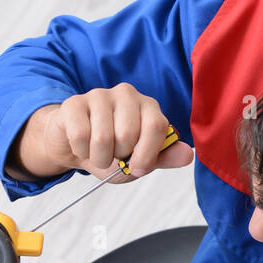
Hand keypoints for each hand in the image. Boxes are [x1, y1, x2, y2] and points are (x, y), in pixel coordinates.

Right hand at [9, 85, 193, 180]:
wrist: (79, 148)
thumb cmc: (114, 153)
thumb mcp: (142, 160)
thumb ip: (165, 157)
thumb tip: (187, 155)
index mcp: (149, 107)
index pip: (156, 127)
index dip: (146, 155)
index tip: (137, 168)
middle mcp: (127, 94)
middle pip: (128, 134)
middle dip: (119, 156)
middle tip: (115, 155)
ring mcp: (100, 95)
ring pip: (103, 138)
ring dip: (99, 157)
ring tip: (99, 153)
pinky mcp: (75, 102)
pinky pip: (80, 136)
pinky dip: (81, 151)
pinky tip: (83, 146)